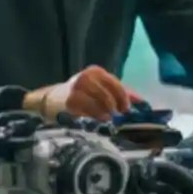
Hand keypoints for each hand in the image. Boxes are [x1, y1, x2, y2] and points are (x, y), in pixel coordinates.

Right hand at [24, 65, 141, 121]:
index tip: (127, 109)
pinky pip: (90, 112)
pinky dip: (96, 118)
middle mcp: (87, 78)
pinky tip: (97, 121)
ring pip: (100, 104)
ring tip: (107, 119)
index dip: (125, 98)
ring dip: (107, 114)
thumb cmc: (80, 94)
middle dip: (116, 108)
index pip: (116, 85)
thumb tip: (141, 101)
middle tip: (118, 116)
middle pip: (109, 96)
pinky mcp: (71, 103)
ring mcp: (78, 90)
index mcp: (96, 72)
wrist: (51, 100)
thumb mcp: (99, 87)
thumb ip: (119, 92)